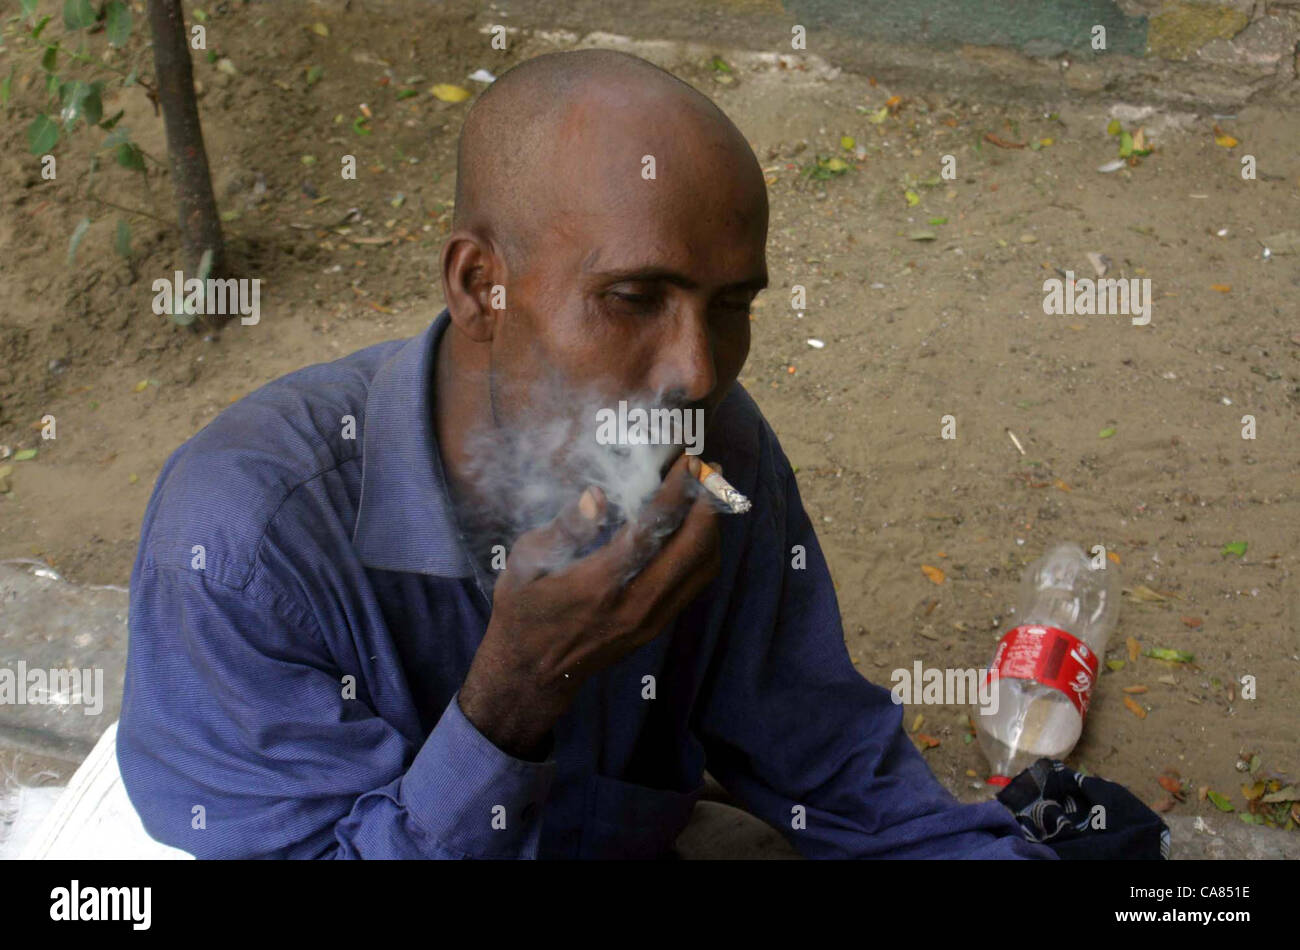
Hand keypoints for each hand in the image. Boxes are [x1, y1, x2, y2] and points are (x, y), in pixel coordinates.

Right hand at [458, 453, 720, 758]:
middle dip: (707, 504)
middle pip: (692, 548)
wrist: (532, 675)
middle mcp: (635, 602)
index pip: (652, 530)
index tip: (689, 461)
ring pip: (701, 568)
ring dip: (710, 528)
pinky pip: (694, 584)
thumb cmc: (523, 611)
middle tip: (711, 470)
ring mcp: (651, 619)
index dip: (676, 492)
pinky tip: (694, 530)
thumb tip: (598, 495)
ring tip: (706, 495)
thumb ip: (565, 528)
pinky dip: (703, 552)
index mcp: (600, 582)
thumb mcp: (526, 564)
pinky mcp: (656, 627)